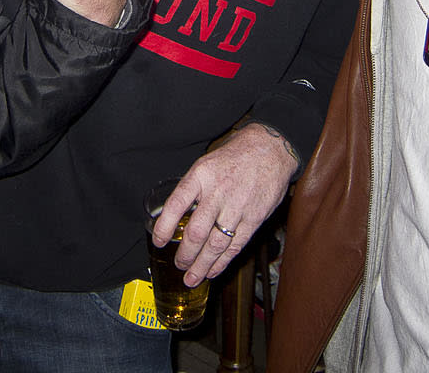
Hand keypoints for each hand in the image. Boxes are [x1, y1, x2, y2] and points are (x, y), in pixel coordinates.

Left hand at [151, 123, 298, 285]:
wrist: (270, 149)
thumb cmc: (234, 157)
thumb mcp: (206, 164)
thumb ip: (193, 189)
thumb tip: (175, 217)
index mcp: (201, 176)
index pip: (176, 204)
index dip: (164, 227)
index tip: (158, 241)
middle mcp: (218, 192)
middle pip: (196, 232)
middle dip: (185, 254)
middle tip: (179, 264)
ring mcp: (237, 207)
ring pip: (216, 244)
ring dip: (202, 265)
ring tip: (192, 278)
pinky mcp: (254, 218)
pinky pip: (235, 245)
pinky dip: (222, 261)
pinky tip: (213, 271)